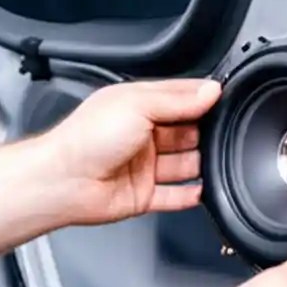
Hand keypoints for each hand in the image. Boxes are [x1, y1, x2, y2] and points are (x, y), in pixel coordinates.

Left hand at [48, 79, 220, 225]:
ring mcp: (143, 166)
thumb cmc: (87, 138)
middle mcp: (142, 135)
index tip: (224, 100)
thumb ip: (177, 99)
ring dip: (200, 163)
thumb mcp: (137, 104)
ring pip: (184, 164)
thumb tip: (210, 90)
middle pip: (186, 132)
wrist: (63, 180)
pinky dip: (190, 195)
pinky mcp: (143, 195)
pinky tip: (203, 190)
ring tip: (217, 161)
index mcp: (138, 105)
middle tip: (222, 133)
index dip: (202, 99)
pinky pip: (174, 196)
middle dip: (204, 133)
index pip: (180, 98)